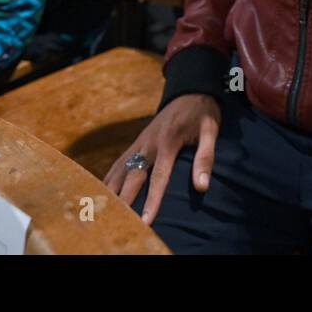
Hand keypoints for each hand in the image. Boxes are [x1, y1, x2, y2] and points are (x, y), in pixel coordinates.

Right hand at [104, 93, 220, 225]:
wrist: (189, 90)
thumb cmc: (202, 114)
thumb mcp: (210, 131)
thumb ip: (205, 158)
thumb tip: (201, 187)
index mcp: (168, 141)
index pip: (158, 177)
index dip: (152, 200)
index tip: (146, 220)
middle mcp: (149, 143)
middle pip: (132, 176)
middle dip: (124, 200)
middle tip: (118, 221)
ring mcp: (140, 142)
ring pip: (120, 169)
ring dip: (111, 190)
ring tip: (103, 211)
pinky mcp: (136, 142)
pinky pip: (119, 162)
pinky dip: (108, 178)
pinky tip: (101, 193)